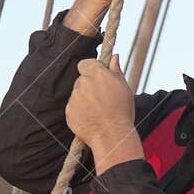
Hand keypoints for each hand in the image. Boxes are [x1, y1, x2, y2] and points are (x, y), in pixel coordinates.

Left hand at [66, 55, 141, 172]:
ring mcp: (74, 97)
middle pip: (82, 80)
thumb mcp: (124, 88)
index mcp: (97, 74)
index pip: (85, 63)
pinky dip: (80, 112)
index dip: (90, 70)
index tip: (96, 78)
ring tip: (98, 112)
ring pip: (77, 94)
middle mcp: (83, 83)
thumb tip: (114, 56)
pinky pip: (73, 108)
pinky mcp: (69, 111)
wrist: (112, 136)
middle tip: (102, 100)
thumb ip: (116, 71)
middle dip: (89, 87)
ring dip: (84, 100)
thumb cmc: (122, 112)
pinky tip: (91, 119)